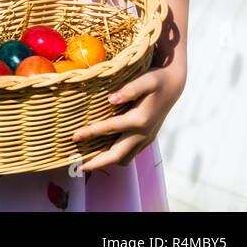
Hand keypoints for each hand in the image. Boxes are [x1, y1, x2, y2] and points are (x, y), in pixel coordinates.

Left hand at [71, 62, 186, 171]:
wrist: (173, 85)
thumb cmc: (156, 80)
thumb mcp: (145, 80)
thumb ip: (129, 89)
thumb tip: (112, 99)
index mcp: (140, 120)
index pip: (110, 129)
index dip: (90, 133)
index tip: (74, 137)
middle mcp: (143, 134)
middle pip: (118, 156)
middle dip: (98, 163)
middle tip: (78, 167)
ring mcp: (146, 138)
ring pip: (125, 158)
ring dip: (106, 162)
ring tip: (87, 161)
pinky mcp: (146, 138)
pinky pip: (129, 154)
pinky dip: (115, 156)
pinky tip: (102, 152)